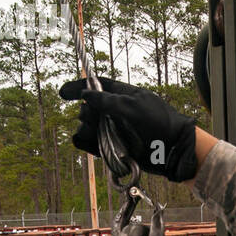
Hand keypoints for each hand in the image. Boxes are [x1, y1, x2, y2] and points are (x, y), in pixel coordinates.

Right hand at [60, 76, 198, 181]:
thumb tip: (85, 94)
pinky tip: (91, 142)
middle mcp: (115, 111)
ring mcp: (113, 129)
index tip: (62, 93)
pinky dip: (86, 143)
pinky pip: (89, 144)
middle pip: (88, 108)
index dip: (79, 87)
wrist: (172, 149)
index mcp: (123, 95)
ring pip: (87, 127)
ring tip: (100, 132)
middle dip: (87, 113)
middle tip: (94, 117)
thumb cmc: (158, 122)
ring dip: (87, 128)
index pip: (97, 86)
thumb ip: (108, 100)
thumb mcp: (133, 106)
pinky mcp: (112, 147)